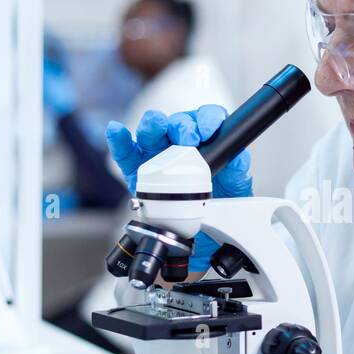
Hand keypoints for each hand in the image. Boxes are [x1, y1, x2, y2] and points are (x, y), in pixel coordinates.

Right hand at [105, 105, 251, 197]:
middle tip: (188, 137)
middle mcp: (180, 144)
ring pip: (152, 131)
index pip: (207, 119)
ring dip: (153, 125)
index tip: (208, 129)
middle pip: (178, 122)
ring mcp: (157, 155)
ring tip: (157, 128)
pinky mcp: (137, 170)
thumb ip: (237, 172)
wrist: (200, 235)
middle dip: (182, 125)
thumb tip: (237, 159)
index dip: (207, 119)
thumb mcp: (235, 190)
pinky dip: (119, 140)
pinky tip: (117, 131)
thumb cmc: (216, 207)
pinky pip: (126, 152)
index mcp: (206, 143)